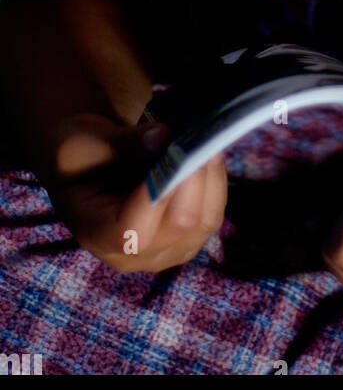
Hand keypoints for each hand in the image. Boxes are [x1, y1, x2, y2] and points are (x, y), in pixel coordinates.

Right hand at [47, 112, 227, 273]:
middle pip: (181, 225)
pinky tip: (208, 152)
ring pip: (206, 219)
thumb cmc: (80, 156)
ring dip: (211, 176)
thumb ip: (122, 143)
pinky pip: (212, 212)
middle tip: (201, 134)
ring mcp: (164, 251)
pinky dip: (215, 181)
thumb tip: (164, 136)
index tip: (177, 150)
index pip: (135, 230)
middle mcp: (132, 255)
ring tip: (207, 138)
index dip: (162, 193)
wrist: (86, 167)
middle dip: (195, 176)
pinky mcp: (186, 238)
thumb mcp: (82, 143)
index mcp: (97, 235)